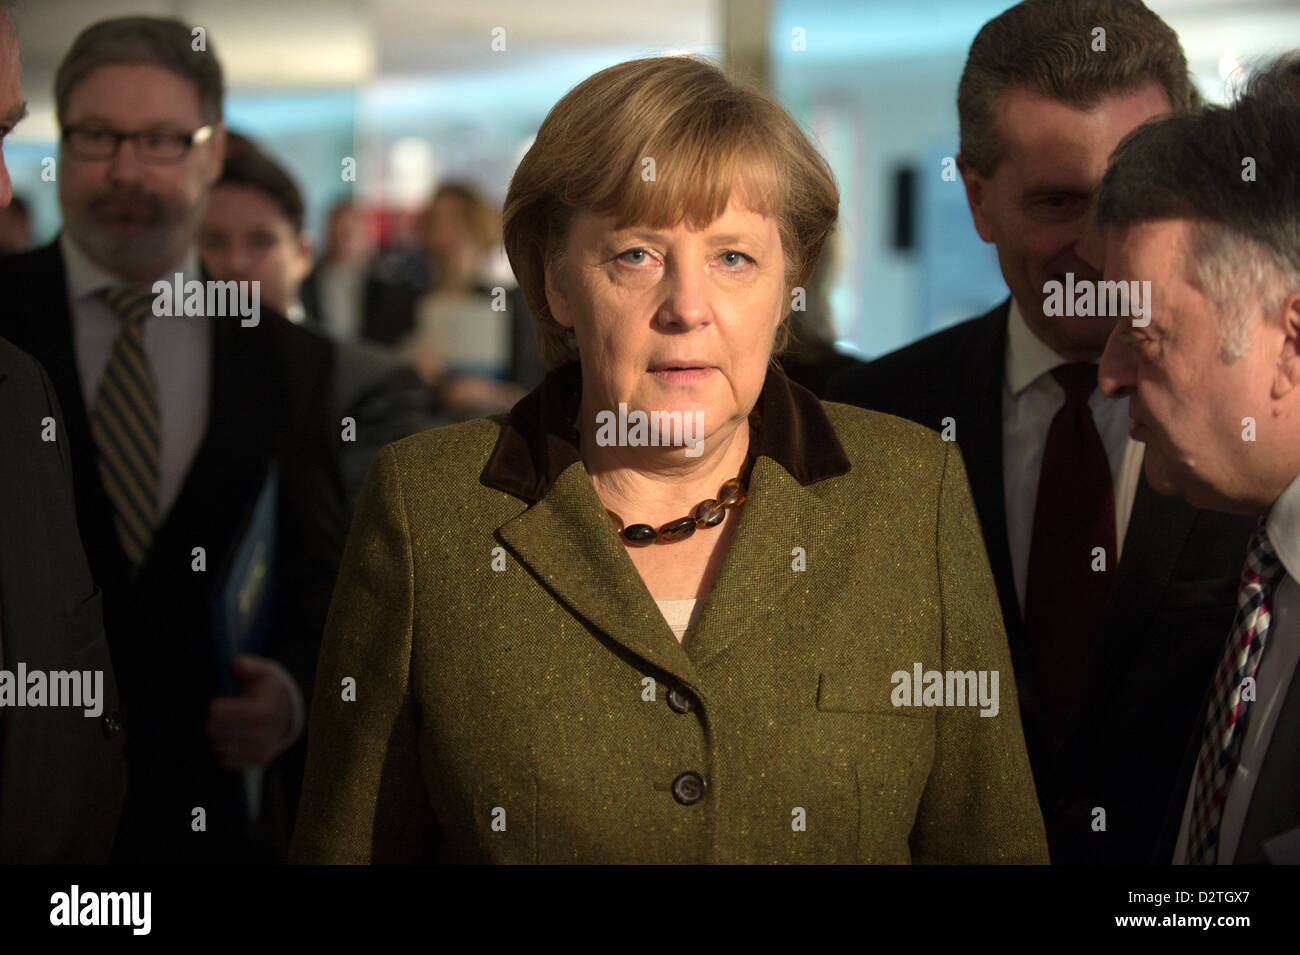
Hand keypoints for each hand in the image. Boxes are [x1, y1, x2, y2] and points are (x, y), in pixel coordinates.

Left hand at [206, 655, 297, 769]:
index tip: (218, 702)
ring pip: (220, 747)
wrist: (289, 713)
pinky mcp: (258, 761)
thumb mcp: (265, 672)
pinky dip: (225, 750)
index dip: (216, 706)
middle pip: (218, 731)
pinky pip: (227, 761)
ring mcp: (261, 751)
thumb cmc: (271, 691)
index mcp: (264, 711)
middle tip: (219, 714)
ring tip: (225, 725)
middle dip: (214, 721)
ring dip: (218, 736)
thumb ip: (250, 666)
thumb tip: (237, 663)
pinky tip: (231, 738)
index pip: (223, 713)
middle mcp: (263, 735)